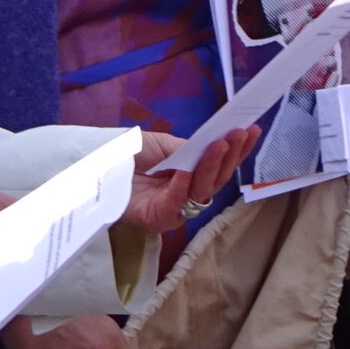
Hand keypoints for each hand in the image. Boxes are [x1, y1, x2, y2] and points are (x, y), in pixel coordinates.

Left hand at [123, 126, 259, 230]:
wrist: (97, 167)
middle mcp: (187, 194)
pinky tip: (189, 169)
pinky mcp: (158, 219)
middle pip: (217, 179)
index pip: (220, 165)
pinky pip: (176, 202)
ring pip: (202, 190)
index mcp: (191, 176)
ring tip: (220, 144)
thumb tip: (217, 144)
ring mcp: (175, 209)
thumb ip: (191, 149)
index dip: (238, 150)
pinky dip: (183, 185)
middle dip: (231, 156)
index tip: (252, 129)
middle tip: (239, 133)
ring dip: (212, 166)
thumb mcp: (165, 145)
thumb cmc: (129, 154)